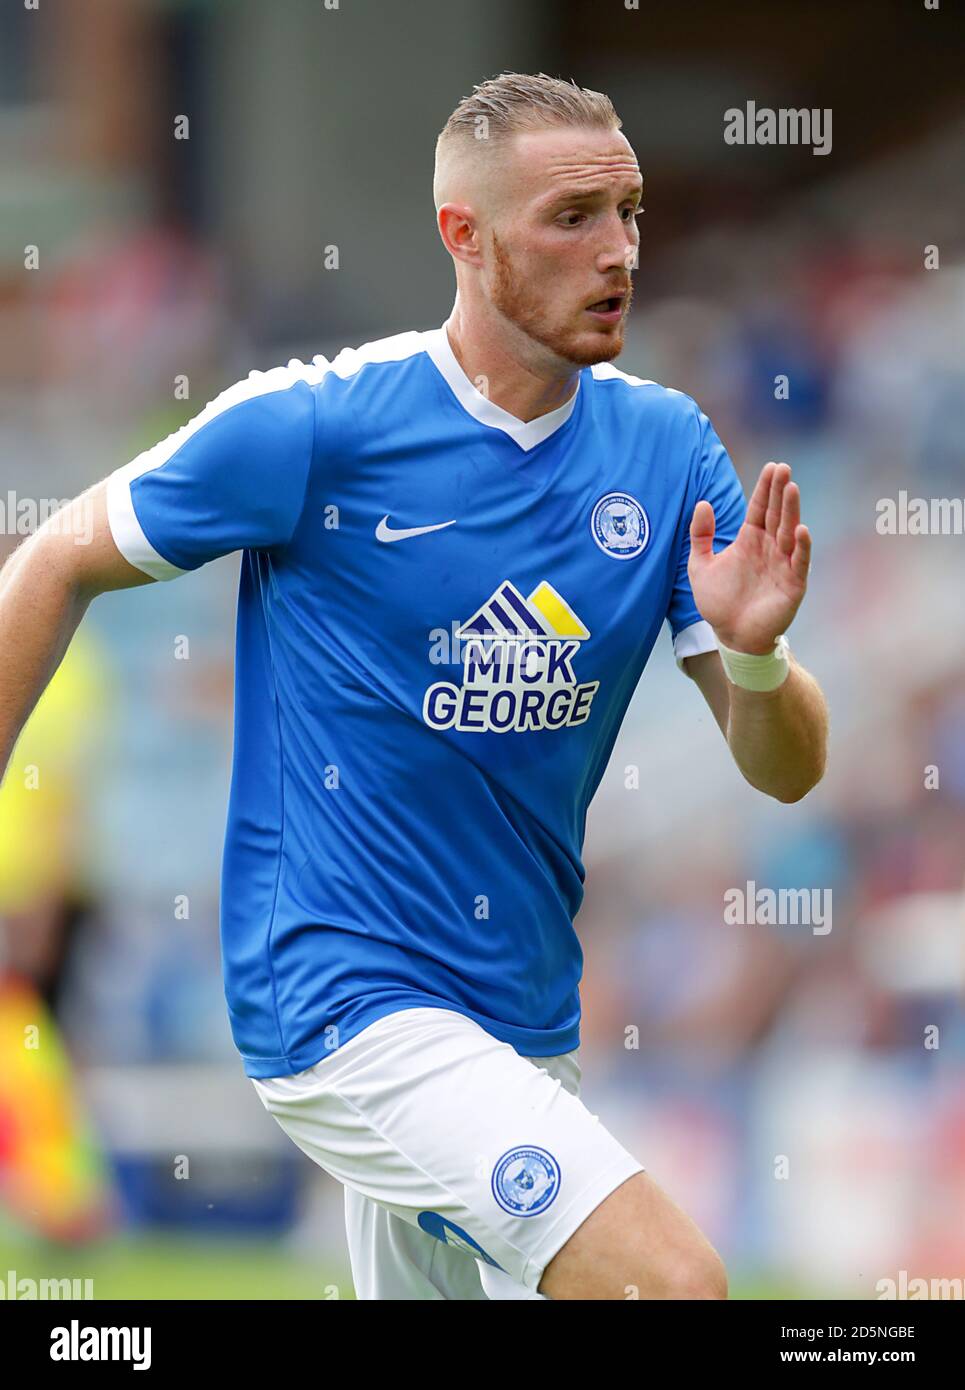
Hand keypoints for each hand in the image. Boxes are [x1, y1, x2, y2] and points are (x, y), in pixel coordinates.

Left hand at [688, 461, 810, 654]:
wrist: (731, 635)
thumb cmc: (718, 602)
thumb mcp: (700, 565)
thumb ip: (700, 535)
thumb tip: (702, 503)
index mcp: (750, 540)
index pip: (760, 508)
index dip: (765, 488)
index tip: (772, 467)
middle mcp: (769, 548)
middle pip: (776, 514)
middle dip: (780, 492)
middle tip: (784, 469)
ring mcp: (783, 564)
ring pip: (789, 532)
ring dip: (791, 511)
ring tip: (792, 489)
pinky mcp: (792, 584)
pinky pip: (799, 562)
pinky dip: (802, 547)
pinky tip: (801, 530)